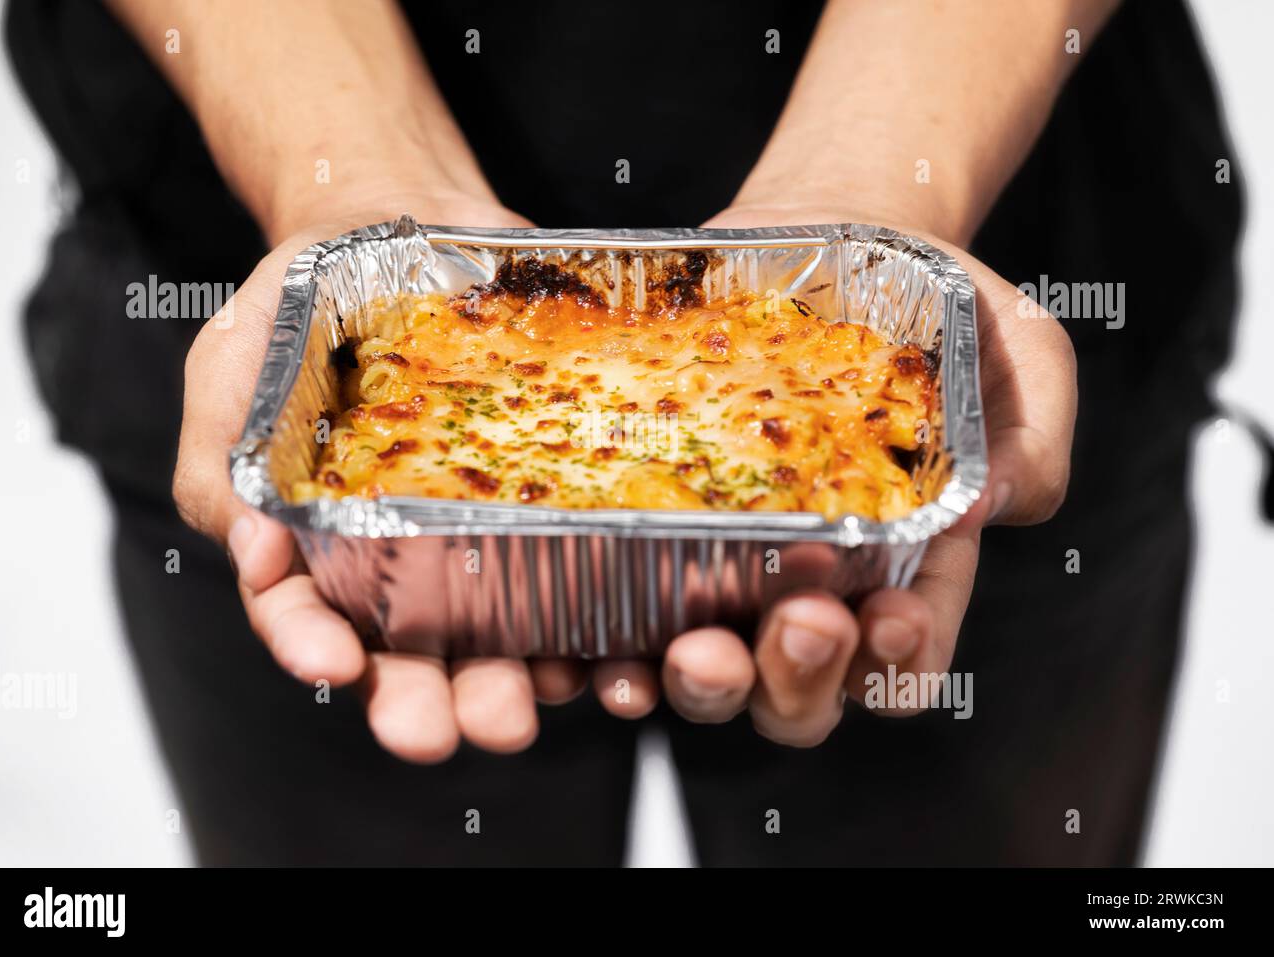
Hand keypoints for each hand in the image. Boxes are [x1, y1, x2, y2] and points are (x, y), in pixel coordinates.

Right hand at [174, 191, 665, 762]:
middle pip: (414, 655)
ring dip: (518, 680)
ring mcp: (488, 532)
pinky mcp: (560, 499)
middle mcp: (407, 558)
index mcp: (320, 542)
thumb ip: (223, 458)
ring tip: (533, 700)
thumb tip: (257, 551)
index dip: (313, 645)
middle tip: (448, 730)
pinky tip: (617, 648)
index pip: (306, 615)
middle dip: (430, 700)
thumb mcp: (233, 365)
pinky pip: (588, 568)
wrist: (405, 226)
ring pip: (505, 632)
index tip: (335, 661)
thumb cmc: (305, 304)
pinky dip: (604, 619)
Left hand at [617, 202, 1075, 744]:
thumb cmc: (935, 306)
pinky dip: (617, 658)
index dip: (898, 660)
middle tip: (800, 617)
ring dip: (707, 683)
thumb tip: (992, 504)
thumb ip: (1036, 433)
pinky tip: (609, 656)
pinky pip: (626, 620)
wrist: (830, 234)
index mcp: (907, 565)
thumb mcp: (1021, 352)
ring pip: (716, 677)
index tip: (887, 614)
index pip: (906, 657)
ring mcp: (730, 564)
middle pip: (804, 695)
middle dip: (801, 680)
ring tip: (697, 647)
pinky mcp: (658, 529)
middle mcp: (815, 585)